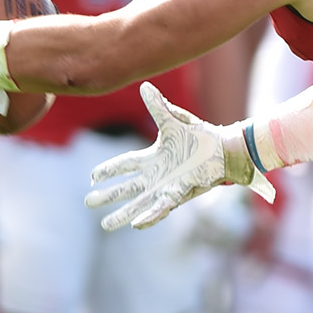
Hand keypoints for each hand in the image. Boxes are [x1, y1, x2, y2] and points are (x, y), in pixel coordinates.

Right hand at [85, 82, 269, 230]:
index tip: (92, 177)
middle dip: (108, 196)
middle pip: (126, 188)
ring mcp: (166, 187)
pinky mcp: (179, 194)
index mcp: (152, 157)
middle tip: (88, 203)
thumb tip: (144, 86)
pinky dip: (150, 216)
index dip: (108, 170)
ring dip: (123, 214)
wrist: (224, 151)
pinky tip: (137, 224)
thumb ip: (158, 107)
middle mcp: (156, 175)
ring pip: (139, 203)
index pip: (124, 164)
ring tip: (106, 226)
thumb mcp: (175, 121)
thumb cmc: (201, 137)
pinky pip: (161, 207)